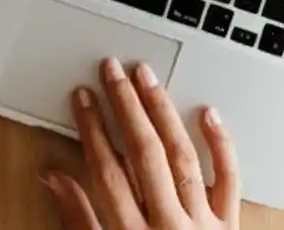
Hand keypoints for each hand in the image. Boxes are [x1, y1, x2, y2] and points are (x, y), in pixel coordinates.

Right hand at [44, 59, 238, 229]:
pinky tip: (209, 112)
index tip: (81, 98)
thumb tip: (53, 177)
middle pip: (144, 155)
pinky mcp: (230, 229)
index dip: (91, 130)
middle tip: (111, 70)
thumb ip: (78, 222)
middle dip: (124, 107)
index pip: (107, 172)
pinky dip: (221, 145)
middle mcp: (168, 228)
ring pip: (182, 158)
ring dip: (162, 112)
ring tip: (147, 77)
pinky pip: (229, 181)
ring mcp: (202, 227)